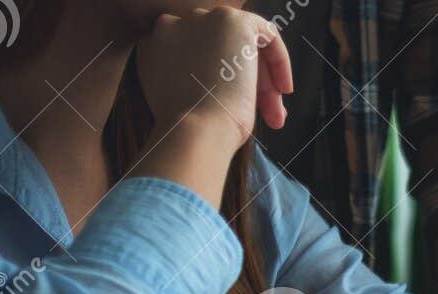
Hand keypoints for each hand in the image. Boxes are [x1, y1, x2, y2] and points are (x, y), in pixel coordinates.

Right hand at [136, 6, 293, 148]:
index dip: (224, 83)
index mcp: (155, 47)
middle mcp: (172, 26)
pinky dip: (279, 59)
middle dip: (248, 84)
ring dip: (262, 81)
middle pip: (221, 50)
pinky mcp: (230, 20)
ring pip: (243, 45)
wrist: (195, 129)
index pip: (198, 57)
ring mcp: (200, 19)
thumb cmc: (192, 129)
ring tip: (275, 115)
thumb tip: (225, 85)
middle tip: (267, 117)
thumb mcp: (184, 100)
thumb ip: (193, 81)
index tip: (238, 109)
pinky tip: (283, 88)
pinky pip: (266, 32)